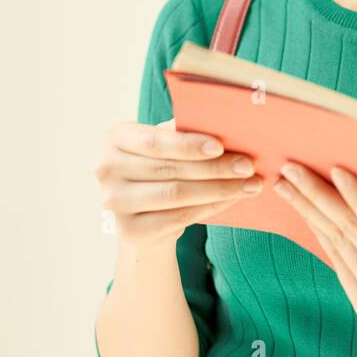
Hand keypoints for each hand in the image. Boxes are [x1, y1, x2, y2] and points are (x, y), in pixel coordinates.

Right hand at [92, 118, 265, 246]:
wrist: (143, 209)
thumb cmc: (162, 164)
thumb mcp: (167, 145)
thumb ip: (185, 133)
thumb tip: (229, 126)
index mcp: (116, 137)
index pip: (154, 141)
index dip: (188, 145)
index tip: (221, 146)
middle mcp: (106, 169)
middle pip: (170, 169)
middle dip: (216, 168)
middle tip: (249, 167)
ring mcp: (114, 202)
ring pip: (176, 195)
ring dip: (219, 190)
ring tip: (250, 185)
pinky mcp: (129, 230)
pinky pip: (177, 218)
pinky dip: (209, 208)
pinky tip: (231, 200)